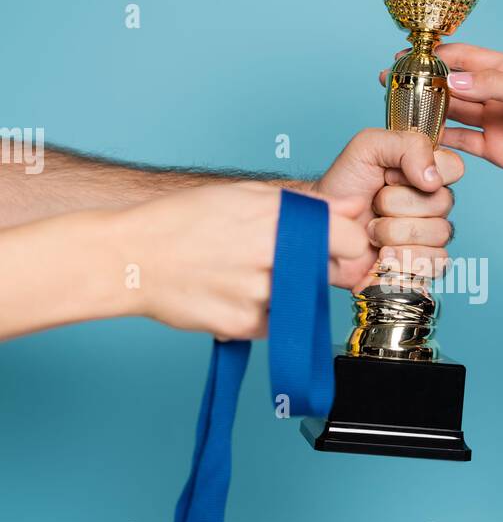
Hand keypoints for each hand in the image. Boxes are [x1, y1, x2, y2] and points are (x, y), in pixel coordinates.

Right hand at [116, 182, 368, 337]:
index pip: (351, 240)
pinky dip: (261, 313)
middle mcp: (273, 256)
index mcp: (278, 218)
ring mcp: (260, 294)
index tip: (337, 247)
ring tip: (245, 275)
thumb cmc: (183, 221)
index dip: (347, 244)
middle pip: (329, 273)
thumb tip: (352, 206)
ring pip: (300, 299)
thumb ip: (303, 204)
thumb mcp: (244, 196)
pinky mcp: (243, 324)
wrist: (131, 257)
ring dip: (285, 292)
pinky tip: (231, 293)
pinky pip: (273, 324)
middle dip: (316, 269)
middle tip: (282, 261)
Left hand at [316, 128, 463, 285]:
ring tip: (371, 231)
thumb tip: (433, 177)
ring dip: (394, 233)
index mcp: (426, 170)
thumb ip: (406, 145)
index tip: (390, 176)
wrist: (322, 226)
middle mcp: (433, 201)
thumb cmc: (344, 186)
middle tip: (374, 205)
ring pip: (439, 233)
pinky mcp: (422, 263)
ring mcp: (430, 233)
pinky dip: (404, 258)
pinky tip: (382, 254)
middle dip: (397, 205)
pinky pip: (436, 262)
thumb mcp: (367, 147)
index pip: (454, 167)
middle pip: (443, 203)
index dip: (420, 173)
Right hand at [381, 43, 502, 199]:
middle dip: (422, 80)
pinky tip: (417, 135)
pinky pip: (459, 141)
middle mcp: (498, 93)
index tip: (408, 56)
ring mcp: (493, 121)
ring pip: (451, 110)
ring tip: (397, 104)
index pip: (465, 57)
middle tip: (390, 80)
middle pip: (453, 83)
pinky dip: (438, 138)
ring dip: (426, 107)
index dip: (436, 56)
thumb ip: (493, 84)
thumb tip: (453, 79)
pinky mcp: (493, 149)